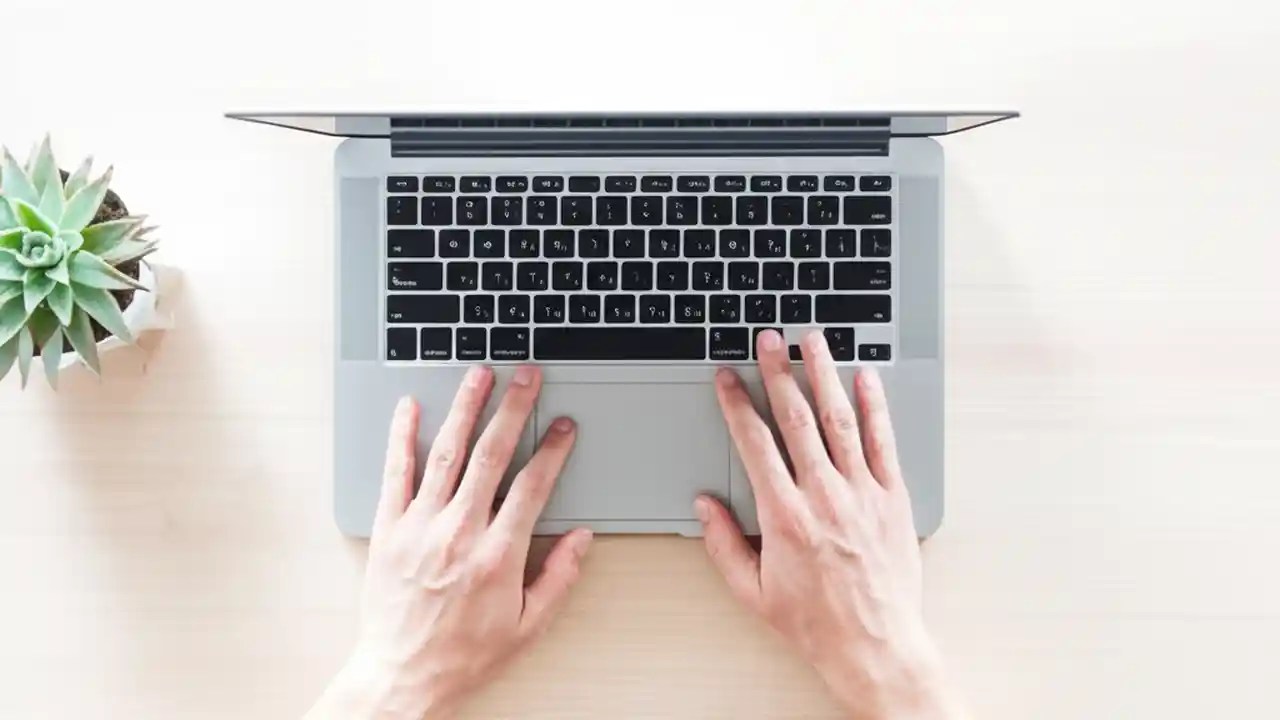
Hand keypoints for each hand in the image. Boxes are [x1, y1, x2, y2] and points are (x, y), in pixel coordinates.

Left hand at [308, 365, 591, 719]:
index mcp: (498, 555)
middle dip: (513, 408)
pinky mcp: (389, 529)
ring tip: (478, 375)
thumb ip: (559, 579)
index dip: (553, 449)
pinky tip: (410, 408)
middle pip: (491, 455)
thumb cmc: (464, 656)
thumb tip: (582, 539)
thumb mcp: (528, 627)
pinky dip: (401, 437)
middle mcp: (459, 532)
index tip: (565, 425)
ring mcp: (420, 527)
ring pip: (445, 453)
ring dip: (465, 409)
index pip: (533, 486)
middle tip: (527, 375)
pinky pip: (395, 474)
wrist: (402, 676)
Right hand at [698, 330, 966, 719]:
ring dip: (824, 375)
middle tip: (768, 339)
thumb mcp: (752, 591)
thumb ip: (723, 544)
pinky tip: (867, 379)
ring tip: (815, 341)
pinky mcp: (892, 499)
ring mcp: (862, 493)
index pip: (754, 443)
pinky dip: (875, 407)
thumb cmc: (814, 623)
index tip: (727, 377)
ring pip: (840, 420)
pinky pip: (883, 443)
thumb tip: (705, 505)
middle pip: (796, 419)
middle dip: (778, 372)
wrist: (874, 645)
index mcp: (784, 515)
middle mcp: (823, 496)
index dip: (737, 404)